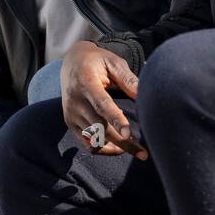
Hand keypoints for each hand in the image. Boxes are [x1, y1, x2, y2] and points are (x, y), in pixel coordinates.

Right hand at [60, 41, 145, 158]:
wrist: (70, 62)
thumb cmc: (97, 61)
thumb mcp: (113, 62)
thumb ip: (128, 79)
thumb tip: (144, 95)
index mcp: (86, 83)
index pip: (101, 104)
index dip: (115, 119)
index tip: (128, 133)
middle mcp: (75, 101)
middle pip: (100, 127)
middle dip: (123, 142)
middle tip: (143, 153)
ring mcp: (71, 114)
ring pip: (94, 139)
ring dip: (115, 147)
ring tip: (133, 147)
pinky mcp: (70, 123)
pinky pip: (87, 143)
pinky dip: (103, 148)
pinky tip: (118, 147)